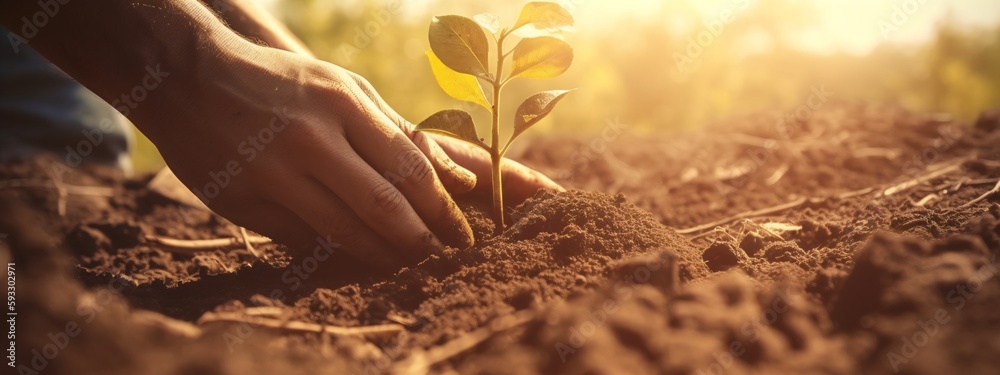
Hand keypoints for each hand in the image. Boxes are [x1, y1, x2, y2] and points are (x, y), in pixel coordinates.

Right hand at [149, 42, 485, 268]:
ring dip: (381, 257)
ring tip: (401, 265)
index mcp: (343, 104)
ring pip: (342, 232)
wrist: (190, 76)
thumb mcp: (347, 92)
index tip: (462, 236)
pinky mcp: (240, 201)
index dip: (443, 211)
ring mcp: (271, 172)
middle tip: (437, 260)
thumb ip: (404, 135)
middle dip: (419, 243)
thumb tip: (465, 182)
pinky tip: (353, 260)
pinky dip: (333, 255)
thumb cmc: (287, 86)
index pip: (410, 169)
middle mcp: (309, 138)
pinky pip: (300, 241)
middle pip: (382, 207)